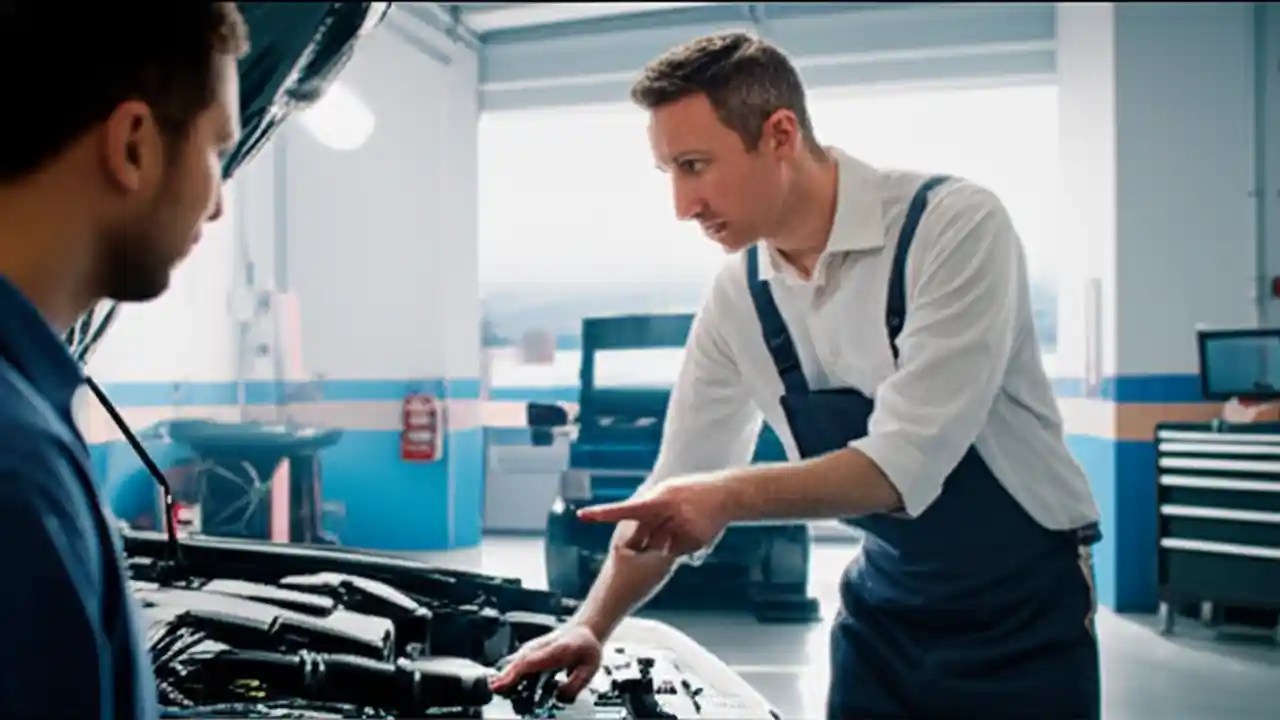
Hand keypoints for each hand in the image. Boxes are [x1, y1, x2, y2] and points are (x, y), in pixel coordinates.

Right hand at [488, 624, 602, 702]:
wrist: (583, 630)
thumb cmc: (585, 647)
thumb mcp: (589, 669)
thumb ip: (574, 685)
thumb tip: (559, 697)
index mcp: (552, 651)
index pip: (527, 663)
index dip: (511, 676)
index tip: (499, 686)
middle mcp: (537, 649)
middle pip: (514, 664)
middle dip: (503, 680)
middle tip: (497, 692)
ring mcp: (531, 650)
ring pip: (512, 664)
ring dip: (505, 678)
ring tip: (500, 691)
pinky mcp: (528, 654)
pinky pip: (515, 666)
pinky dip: (509, 676)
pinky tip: (508, 688)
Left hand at [577, 474, 735, 557]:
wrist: (726, 495)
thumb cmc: (691, 490)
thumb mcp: (667, 490)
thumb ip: (648, 505)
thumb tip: (629, 519)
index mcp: (659, 498)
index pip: (626, 508)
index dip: (604, 513)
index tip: (583, 515)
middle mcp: (669, 514)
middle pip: (641, 537)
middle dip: (638, 541)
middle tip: (649, 535)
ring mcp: (682, 530)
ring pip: (657, 548)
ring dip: (660, 544)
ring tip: (681, 525)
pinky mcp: (694, 543)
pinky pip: (674, 552)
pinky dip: (677, 546)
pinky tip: (691, 531)